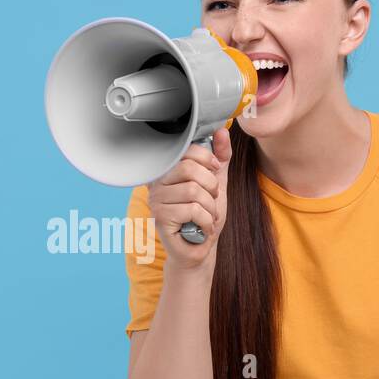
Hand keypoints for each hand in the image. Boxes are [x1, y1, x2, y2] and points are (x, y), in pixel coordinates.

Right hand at [146, 127, 232, 271]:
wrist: (200, 247)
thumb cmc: (205, 215)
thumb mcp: (217, 181)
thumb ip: (220, 157)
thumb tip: (222, 131)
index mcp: (168, 170)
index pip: (186, 150)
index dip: (207, 158)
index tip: (215, 170)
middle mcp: (157, 183)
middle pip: (189, 169)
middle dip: (211, 185)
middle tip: (212, 199)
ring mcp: (156, 201)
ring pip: (193, 192)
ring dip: (211, 207)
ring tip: (208, 216)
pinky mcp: (161, 219)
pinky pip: (192, 210)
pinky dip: (206, 220)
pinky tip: (203, 227)